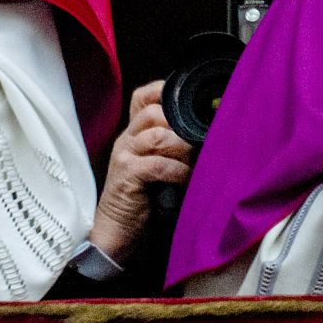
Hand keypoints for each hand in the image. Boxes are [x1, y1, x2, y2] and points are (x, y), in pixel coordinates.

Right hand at [89, 81, 195, 260]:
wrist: (116, 231)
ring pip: (156, 136)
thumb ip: (171, 149)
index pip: (142, 98)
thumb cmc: (144, 200)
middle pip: (151, 112)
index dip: (163, 92)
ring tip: (194, 160)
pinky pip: (157, 164)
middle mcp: (126, 139)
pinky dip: (177, 170)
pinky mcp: (127, 176)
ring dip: (182, 146)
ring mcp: (124, 156)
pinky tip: (186, 178)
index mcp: (132, 134)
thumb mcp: (156, 167)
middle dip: (179, 122)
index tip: (189, 102)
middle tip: (197, 139)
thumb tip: (207, 137)